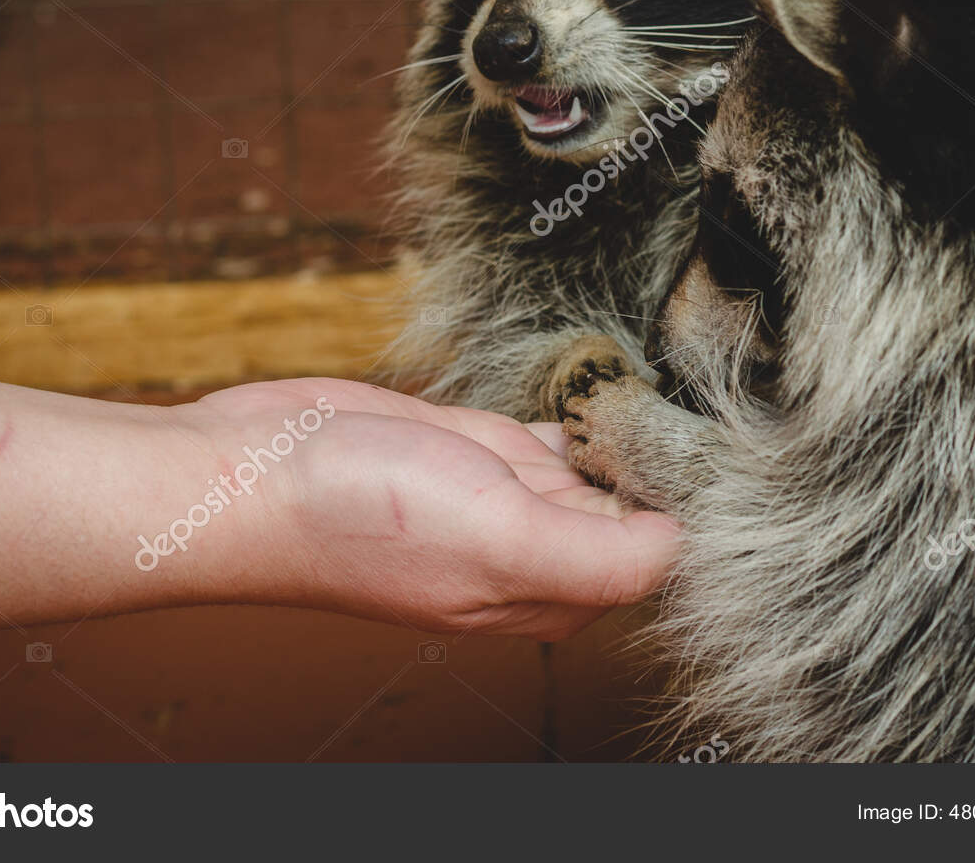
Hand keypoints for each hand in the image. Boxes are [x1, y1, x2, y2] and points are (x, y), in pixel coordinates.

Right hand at [177, 379, 680, 640]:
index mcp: (553, 591)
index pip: (658, 556)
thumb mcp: (499, 541)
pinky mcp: (478, 449)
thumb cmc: (362, 518)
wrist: (255, 472)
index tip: (719, 445)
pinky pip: (554, 431)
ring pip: (600, 466)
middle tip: (706, 398)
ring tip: (677, 383)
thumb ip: (601, 558)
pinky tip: (610, 383)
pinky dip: (585, 407)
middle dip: (671, 461)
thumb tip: (684, 544)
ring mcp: (507, 497)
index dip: (692, 504)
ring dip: (633, 431)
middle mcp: (537, 550)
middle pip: (638, 510)